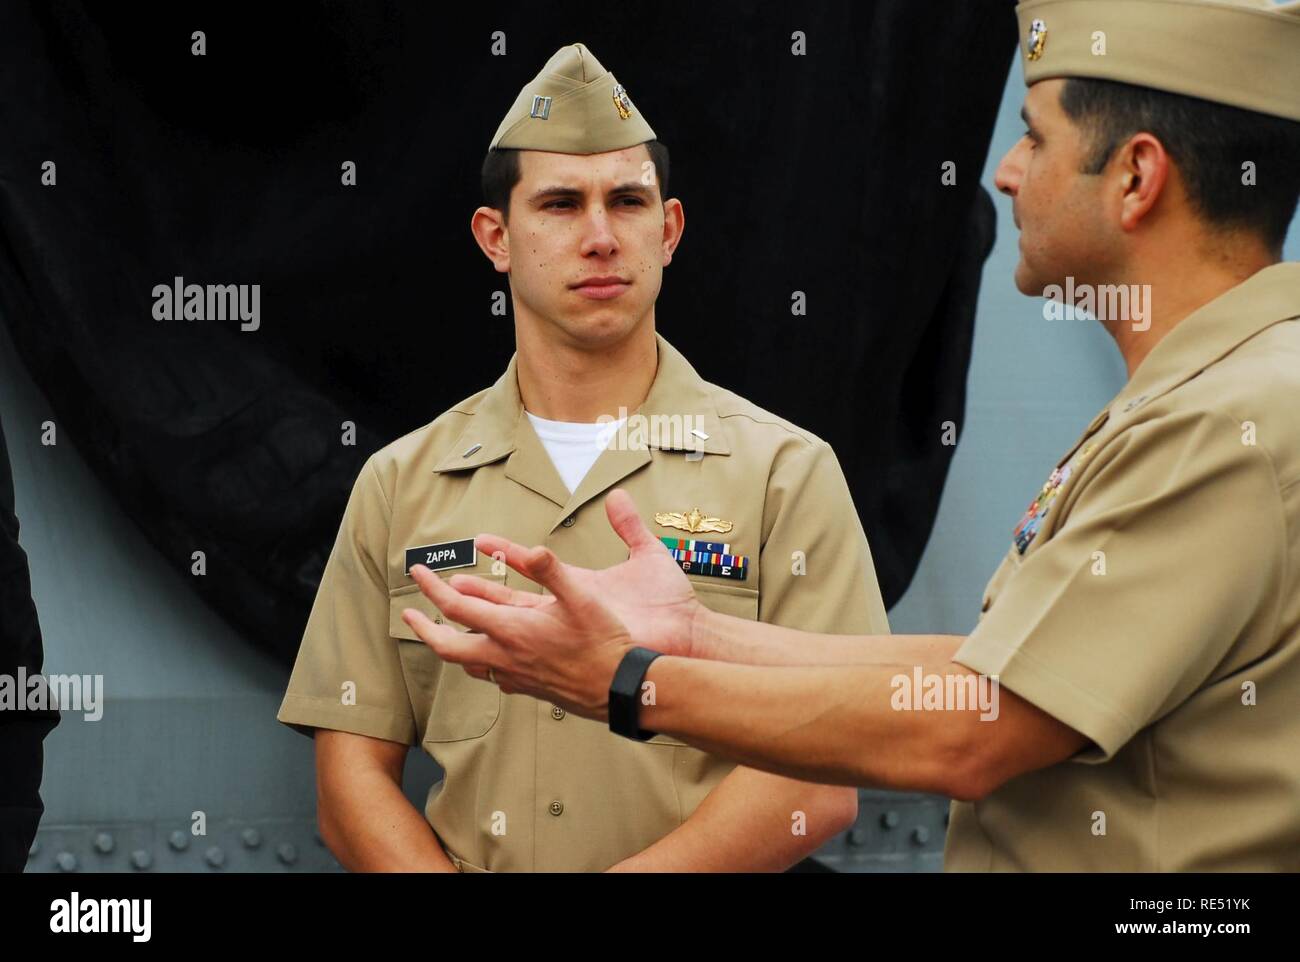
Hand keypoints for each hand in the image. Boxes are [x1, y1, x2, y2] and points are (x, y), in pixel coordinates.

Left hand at [399, 489, 701, 719]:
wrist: (620, 689)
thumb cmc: (603, 644)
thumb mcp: (581, 598)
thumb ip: (553, 571)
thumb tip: (533, 549)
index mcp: (511, 630)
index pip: (455, 608)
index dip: (431, 588)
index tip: (417, 573)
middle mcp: (505, 656)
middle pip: (447, 646)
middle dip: (423, 628)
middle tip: (409, 616)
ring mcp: (514, 675)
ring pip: (466, 663)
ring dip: (449, 646)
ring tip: (443, 632)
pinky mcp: (527, 687)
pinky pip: (489, 674)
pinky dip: (477, 660)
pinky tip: (488, 656)